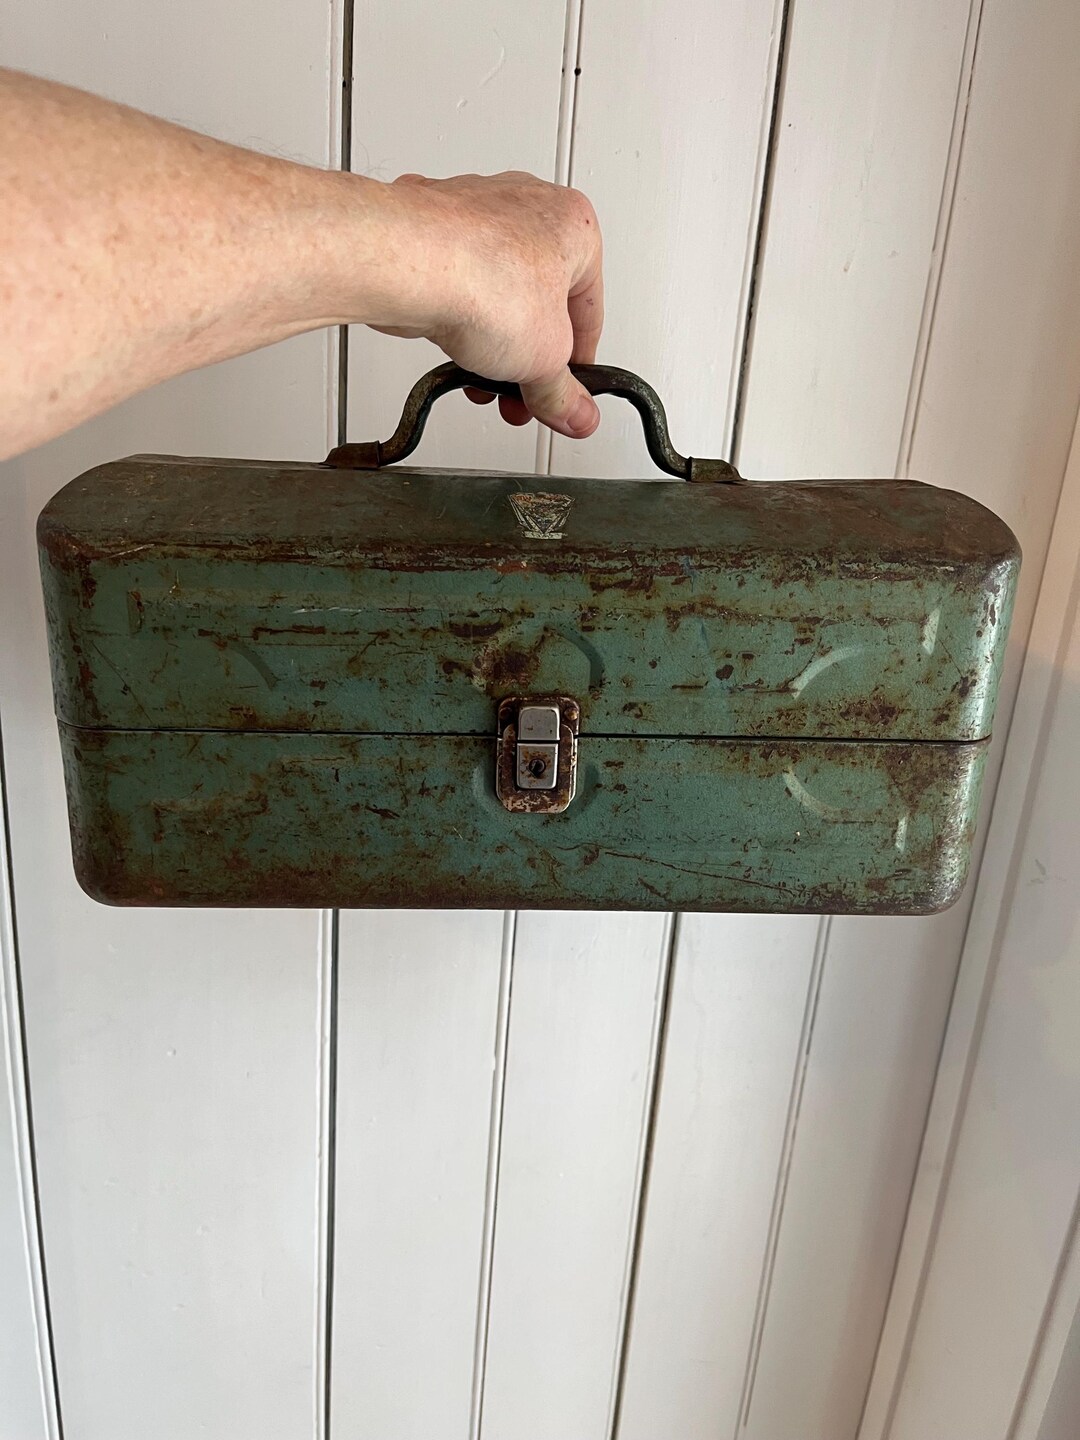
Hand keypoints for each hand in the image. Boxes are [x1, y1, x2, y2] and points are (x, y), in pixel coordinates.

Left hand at [375, 171, 603, 437]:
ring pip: (498, 297)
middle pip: (541, 304)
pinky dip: (460, 322)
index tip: (567, 395)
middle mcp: (528, 209)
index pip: (589, 311)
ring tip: (484, 382)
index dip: (579, 365)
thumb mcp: (544, 360)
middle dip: (530, 362)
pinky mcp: (434, 233)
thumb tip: (577, 413)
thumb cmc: (481, 282)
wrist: (406, 266)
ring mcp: (477, 215)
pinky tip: (455, 351)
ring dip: (494, 348)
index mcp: (574, 226)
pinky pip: (459, 287)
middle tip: (522, 396)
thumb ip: (563, 394)